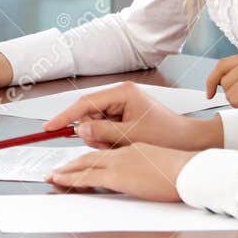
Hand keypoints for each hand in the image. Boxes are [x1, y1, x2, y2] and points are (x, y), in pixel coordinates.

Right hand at [37, 81, 221, 150]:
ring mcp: (122, 104)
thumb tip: (79, 129)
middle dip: (91, 131)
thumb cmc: (166, 135)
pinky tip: (120, 143)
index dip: (65, 116)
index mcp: (122, 93)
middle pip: (88, 112)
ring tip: (119, 145)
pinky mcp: (124, 115)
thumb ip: (102, 131)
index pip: (85, 102)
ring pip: (95, 122)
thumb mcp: (131, 136)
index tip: (49, 127)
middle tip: (103, 144)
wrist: (188, 141)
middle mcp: (120, 95)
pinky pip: (105, 126)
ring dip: (100, 137)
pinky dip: (107, 138)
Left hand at [47, 143, 193, 200]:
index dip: (90, 159)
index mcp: (133, 150)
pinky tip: (59, 180)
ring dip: (66, 170)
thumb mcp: (159, 165)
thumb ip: (145, 168)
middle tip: (57, 171)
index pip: (105, 153)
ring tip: (53, 176)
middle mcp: (122, 153)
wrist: (188, 171)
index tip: (79, 164)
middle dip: (72, 164)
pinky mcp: (116, 175)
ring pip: (84, 164)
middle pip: (90, 156)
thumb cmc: (182, 172)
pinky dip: (70, 177)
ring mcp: (118, 162)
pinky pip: (86, 175)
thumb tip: (140, 175)